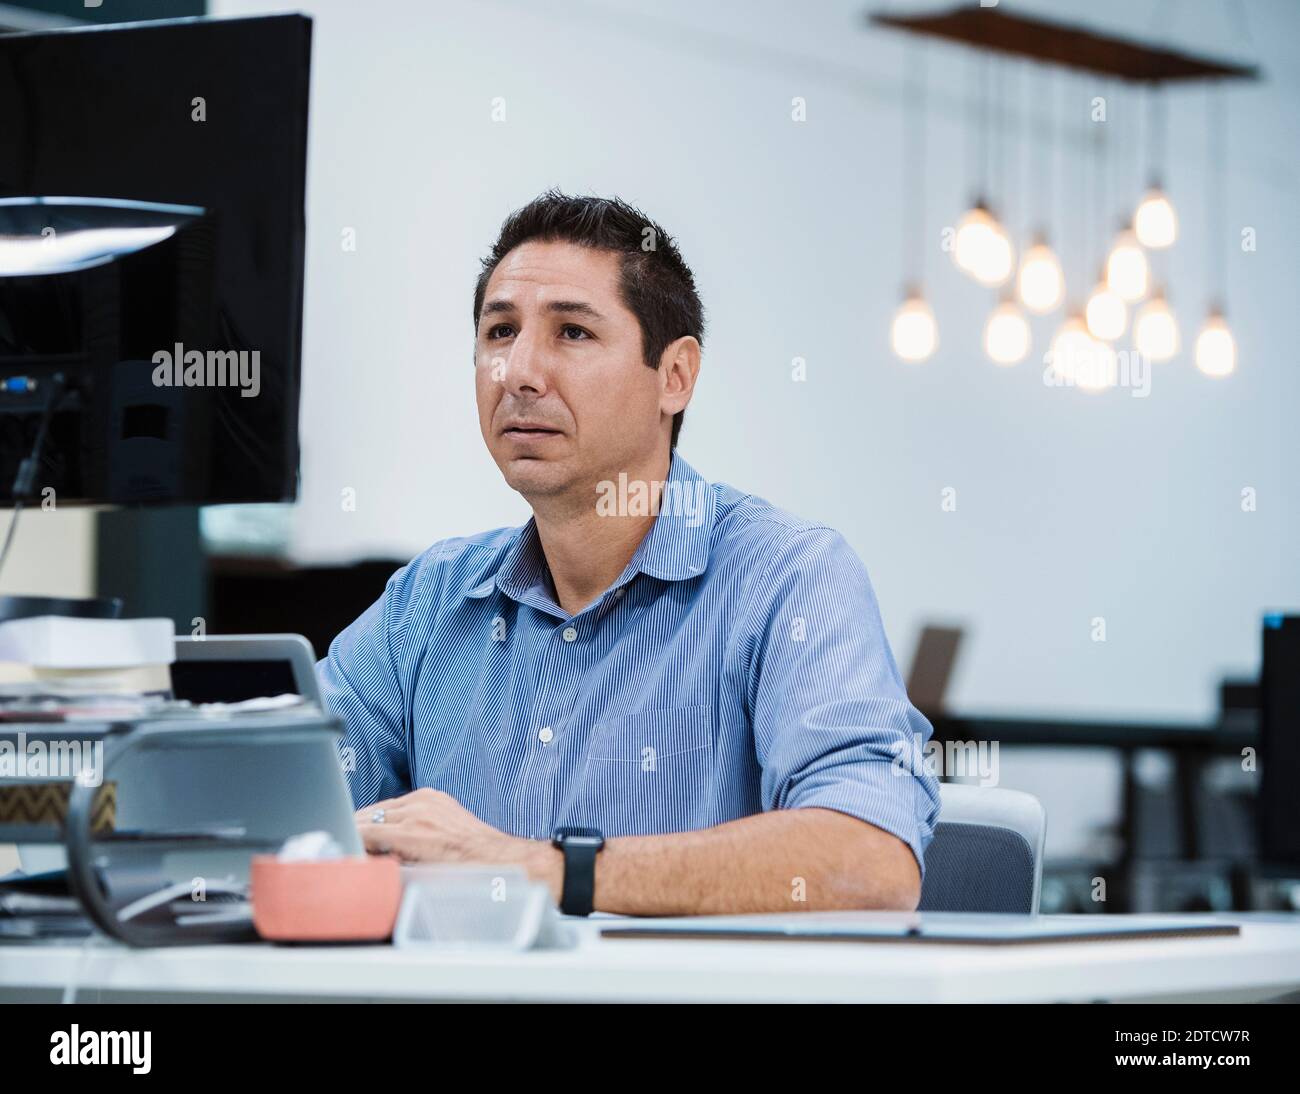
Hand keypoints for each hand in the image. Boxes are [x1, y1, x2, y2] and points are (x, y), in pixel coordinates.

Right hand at [355, 788, 553, 885]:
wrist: (496, 857)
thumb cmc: (463, 874)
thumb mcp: (420, 878)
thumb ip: (388, 866)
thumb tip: (365, 864)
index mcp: (413, 832)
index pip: (363, 831)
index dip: (347, 841)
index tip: (337, 849)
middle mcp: (419, 810)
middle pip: (369, 816)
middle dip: (353, 830)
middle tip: (342, 844)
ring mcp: (427, 799)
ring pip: (382, 807)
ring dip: (370, 822)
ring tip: (360, 839)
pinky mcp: (433, 795)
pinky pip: (400, 802)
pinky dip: (389, 814)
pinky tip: (385, 828)